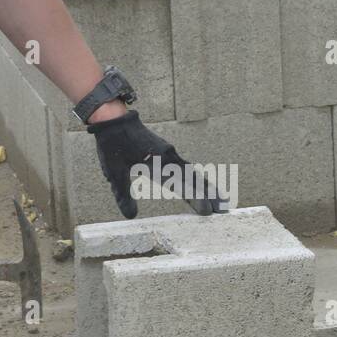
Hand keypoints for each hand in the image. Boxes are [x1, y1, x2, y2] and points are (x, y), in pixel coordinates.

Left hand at [87, 110, 225, 218]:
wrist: (115, 120)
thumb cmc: (113, 146)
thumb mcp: (115, 173)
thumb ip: (124, 195)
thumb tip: (130, 217)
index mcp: (157, 164)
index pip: (180, 185)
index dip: (195, 199)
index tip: (207, 211)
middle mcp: (168, 158)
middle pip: (194, 180)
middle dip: (209, 196)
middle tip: (223, 211)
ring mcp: (170, 154)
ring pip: (193, 173)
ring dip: (207, 187)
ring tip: (221, 201)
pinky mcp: (168, 152)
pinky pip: (187, 167)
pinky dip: (198, 178)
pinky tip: (203, 186)